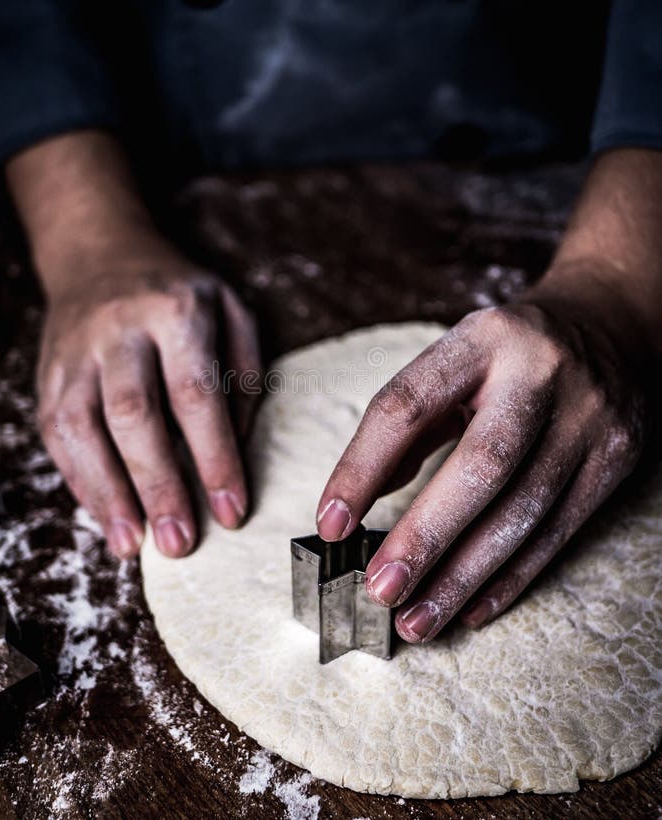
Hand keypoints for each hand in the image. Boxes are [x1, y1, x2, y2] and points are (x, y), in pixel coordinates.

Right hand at [36, 247, 260, 559]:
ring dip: (107, 493)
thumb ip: (241, 376)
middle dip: (157, 485)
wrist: (100, 252)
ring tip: (132, 545)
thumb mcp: (230, 311)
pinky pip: (57, 433)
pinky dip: (79, 480)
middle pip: (134, 415)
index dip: (214, 458)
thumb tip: (234, 448)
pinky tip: (104, 515)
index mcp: (176, 312)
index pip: (196, 395)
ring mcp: (76, 352)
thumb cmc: (178, 293)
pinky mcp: (49, 373)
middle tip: (179, 542)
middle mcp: (120, 330)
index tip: (232, 511)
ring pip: (83, 428)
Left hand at [316, 296, 649, 640]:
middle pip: (482, 465)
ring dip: (464, 576)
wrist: (608, 328)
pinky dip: (511, 577)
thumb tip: (361, 498)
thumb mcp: (455, 361)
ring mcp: (589, 417)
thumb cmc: (509, 353)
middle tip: (380, 590)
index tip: (331, 523)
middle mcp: (541, 372)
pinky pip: (560, 532)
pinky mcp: (616, 458)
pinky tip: (471, 607)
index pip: (409, 404)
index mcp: (482, 338)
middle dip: (426, 536)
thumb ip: (410, 422)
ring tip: (417, 618)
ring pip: (524, 511)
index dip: (363, 467)